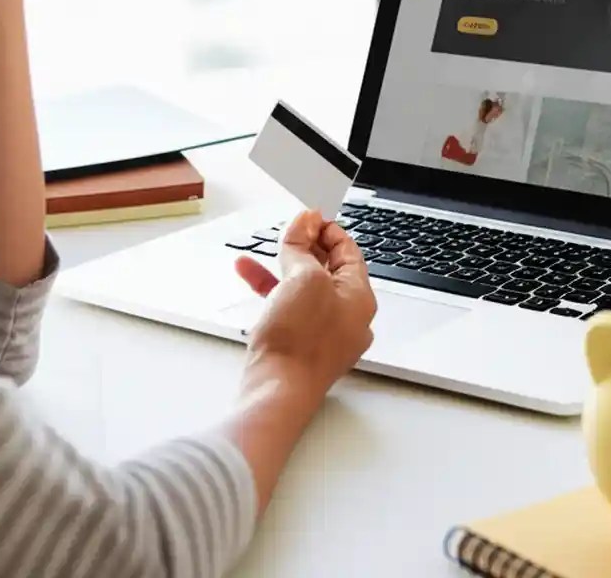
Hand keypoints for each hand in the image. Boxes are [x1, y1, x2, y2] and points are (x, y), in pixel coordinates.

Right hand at [234, 211, 376, 398]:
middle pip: (328, 269)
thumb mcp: (303, 278)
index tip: (305, 218)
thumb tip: (305, 222)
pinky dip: (272, 291)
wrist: (278, 391)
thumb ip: (303, 247)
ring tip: (260, 251)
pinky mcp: (303, 348)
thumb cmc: (299, 342)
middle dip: (303, 247)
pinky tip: (250, 277)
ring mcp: (326, 335)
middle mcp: (348, 317)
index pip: (348, 252)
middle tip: (285, 232)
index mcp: (360, 298)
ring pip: (304, 289)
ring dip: (282, 266)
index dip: (325, 229)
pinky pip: (290, 309)